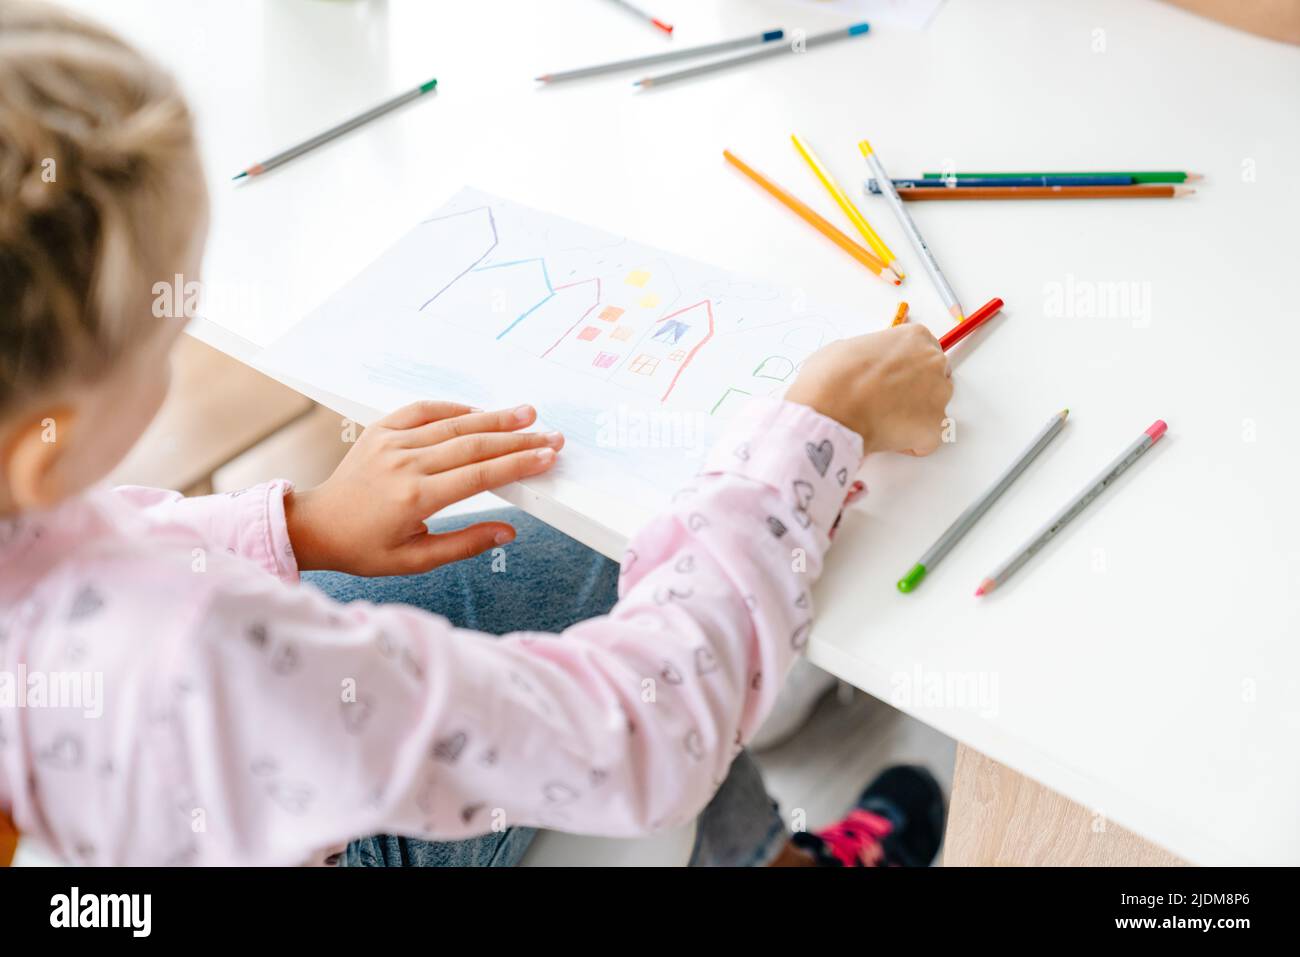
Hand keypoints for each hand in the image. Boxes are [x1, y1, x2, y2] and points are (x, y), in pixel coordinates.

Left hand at [283, 401, 562, 575]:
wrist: (316, 525)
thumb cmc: (364, 548)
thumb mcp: (415, 560)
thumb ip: (465, 544)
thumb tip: (509, 531)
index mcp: (414, 498)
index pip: (479, 475)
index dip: (518, 464)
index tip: (547, 457)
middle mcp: (404, 464)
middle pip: (473, 445)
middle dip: (518, 440)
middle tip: (551, 436)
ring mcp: (391, 442)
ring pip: (453, 424)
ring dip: (494, 418)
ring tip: (527, 414)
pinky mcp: (381, 430)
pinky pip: (423, 410)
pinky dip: (454, 408)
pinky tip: (479, 411)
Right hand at [785, 324, 952, 455]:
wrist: (830, 410)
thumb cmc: (831, 380)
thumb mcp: (845, 349)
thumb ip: (869, 354)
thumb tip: (863, 367)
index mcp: (914, 337)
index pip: (924, 351)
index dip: (906, 368)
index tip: (893, 379)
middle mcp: (933, 361)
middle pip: (934, 378)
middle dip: (914, 391)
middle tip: (886, 402)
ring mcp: (939, 394)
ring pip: (934, 408)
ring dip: (914, 416)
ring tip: (883, 421)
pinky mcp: (936, 427)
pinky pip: (928, 438)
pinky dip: (911, 443)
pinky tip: (886, 438)